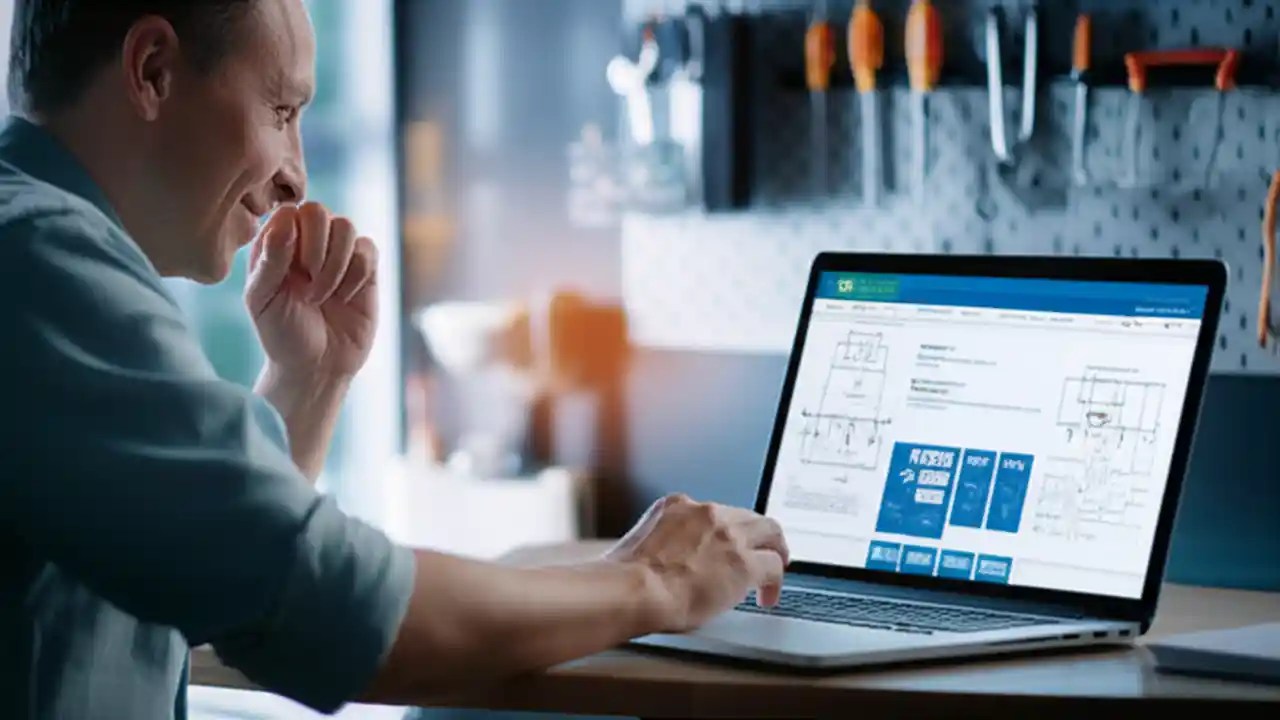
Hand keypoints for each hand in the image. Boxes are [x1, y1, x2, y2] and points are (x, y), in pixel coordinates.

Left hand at [245, 202, 378, 379]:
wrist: (317, 368)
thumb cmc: (281, 334)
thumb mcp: (262, 301)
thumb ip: (268, 260)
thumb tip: (285, 220)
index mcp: (276, 244)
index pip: (288, 210)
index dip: (294, 234)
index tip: (290, 270)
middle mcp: (307, 242)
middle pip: (320, 210)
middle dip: (317, 248)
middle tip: (309, 282)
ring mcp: (338, 254)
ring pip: (347, 227)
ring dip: (336, 264)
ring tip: (323, 296)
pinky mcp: (366, 269)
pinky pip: (369, 250)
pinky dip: (357, 275)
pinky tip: (344, 299)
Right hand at [604, 494, 788, 633]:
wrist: (632, 590)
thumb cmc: (625, 578)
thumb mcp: (638, 544)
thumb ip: (659, 544)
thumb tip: (660, 564)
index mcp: (676, 506)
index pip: (713, 512)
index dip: (725, 530)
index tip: (725, 543)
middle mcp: (706, 513)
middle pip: (747, 516)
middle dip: (756, 534)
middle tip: (762, 550)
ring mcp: (728, 536)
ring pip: (769, 532)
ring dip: (774, 550)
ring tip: (776, 568)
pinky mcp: (744, 563)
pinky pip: (773, 566)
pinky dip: (775, 581)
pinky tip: (768, 596)